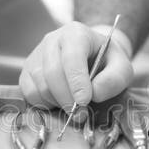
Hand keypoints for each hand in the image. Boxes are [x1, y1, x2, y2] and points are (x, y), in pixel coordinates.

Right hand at [19, 22, 133, 108]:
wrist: (91, 57)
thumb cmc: (106, 63)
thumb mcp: (122, 68)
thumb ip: (114, 79)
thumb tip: (94, 93)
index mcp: (76, 33)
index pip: (72, 57)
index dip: (77, 81)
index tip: (84, 101)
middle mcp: (52, 40)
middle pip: (52, 73)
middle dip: (67, 99)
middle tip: (81, 115)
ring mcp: (36, 55)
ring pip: (40, 85)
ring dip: (57, 103)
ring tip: (74, 107)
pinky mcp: (26, 71)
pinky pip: (29, 93)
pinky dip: (44, 104)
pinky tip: (59, 102)